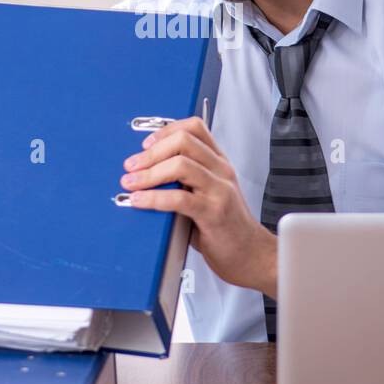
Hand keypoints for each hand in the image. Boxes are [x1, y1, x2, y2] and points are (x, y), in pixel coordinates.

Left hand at [119, 115, 276, 296]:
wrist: (252, 255)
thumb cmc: (227, 228)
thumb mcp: (208, 195)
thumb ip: (186, 182)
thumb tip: (148, 174)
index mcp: (219, 163)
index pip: (194, 128)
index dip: (165, 131)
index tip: (145, 144)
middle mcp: (221, 171)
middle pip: (183, 141)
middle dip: (150, 152)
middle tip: (131, 166)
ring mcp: (219, 190)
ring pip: (180, 165)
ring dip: (149, 173)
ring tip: (131, 183)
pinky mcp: (214, 213)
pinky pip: (179, 198)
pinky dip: (154, 197)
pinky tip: (140, 201)